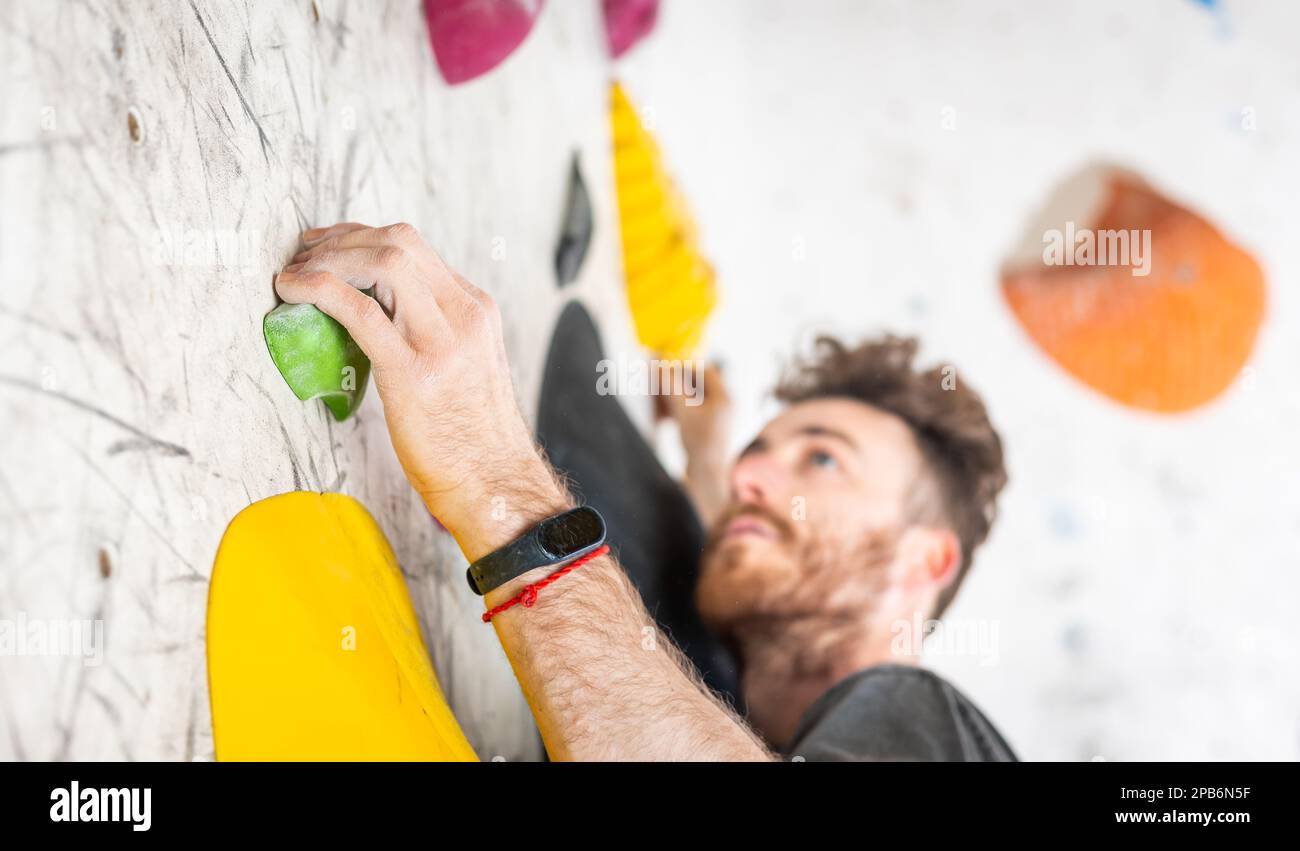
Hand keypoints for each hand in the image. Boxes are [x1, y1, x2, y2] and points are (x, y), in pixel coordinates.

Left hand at [274, 222, 568, 559]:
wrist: (495, 482)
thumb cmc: (473, 438)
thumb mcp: (464, 366)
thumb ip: (433, 333)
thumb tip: (378, 319)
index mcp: (475, 310)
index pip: (413, 246)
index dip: (358, 237)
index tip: (325, 250)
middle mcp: (464, 314)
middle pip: (396, 241)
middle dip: (338, 239)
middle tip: (302, 258)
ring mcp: (442, 340)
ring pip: (382, 262)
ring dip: (326, 259)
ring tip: (294, 276)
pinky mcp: (413, 371)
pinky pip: (360, 310)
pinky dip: (318, 289)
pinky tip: (293, 293)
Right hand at [654, 363, 731, 524]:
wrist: (708, 477)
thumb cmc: (699, 446)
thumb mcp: (682, 413)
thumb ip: (671, 388)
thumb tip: (661, 367)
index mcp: (724, 398)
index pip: (705, 371)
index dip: (685, 367)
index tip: (667, 368)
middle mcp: (727, 406)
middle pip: (700, 384)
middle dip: (679, 383)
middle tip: (661, 384)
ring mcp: (721, 419)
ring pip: (696, 399)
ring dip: (678, 398)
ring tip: (661, 404)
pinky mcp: (713, 431)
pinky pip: (696, 413)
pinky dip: (681, 412)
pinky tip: (667, 419)